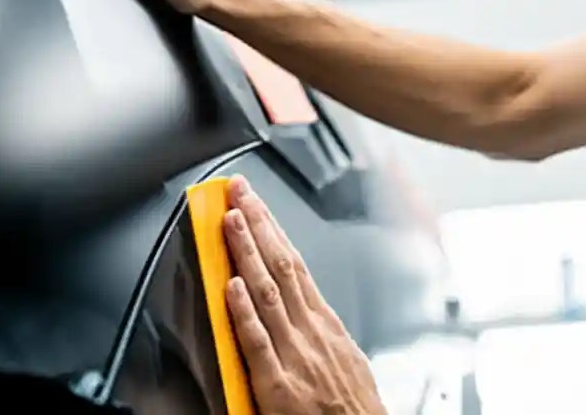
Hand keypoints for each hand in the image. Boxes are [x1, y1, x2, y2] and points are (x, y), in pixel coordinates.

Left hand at [223, 175, 386, 414]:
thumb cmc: (354, 412)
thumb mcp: (345, 359)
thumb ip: (319, 331)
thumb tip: (300, 306)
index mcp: (325, 325)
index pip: (295, 265)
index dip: (273, 230)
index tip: (256, 203)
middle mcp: (311, 333)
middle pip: (282, 266)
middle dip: (259, 224)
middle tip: (239, 191)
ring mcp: (295, 357)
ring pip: (267, 292)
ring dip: (247, 252)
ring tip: (231, 220)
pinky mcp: (278, 386)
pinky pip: (257, 342)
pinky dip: (244, 311)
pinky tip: (230, 285)